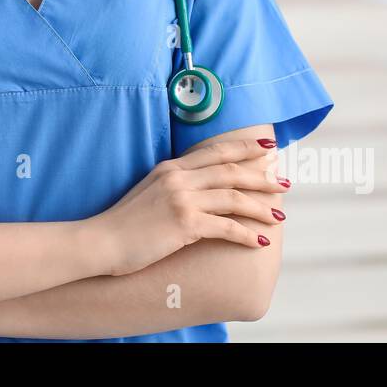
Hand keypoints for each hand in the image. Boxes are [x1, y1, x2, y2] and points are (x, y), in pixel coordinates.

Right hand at [86, 139, 289, 277]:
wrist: (102, 241)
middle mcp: (179, 178)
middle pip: (231, 171)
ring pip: (234, 197)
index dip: (245, 147)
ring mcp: (182, 200)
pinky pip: (226, 227)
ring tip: (279, 215)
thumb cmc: (125, 223)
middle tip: (284, 183)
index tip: (268, 145)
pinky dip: (247, 234)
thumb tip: (200, 186)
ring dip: (261, 207)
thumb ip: (174, 183)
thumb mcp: (149, 191)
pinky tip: (261, 241)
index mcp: (171, 168)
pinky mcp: (185, 224)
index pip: (216, 151)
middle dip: (262, 177)